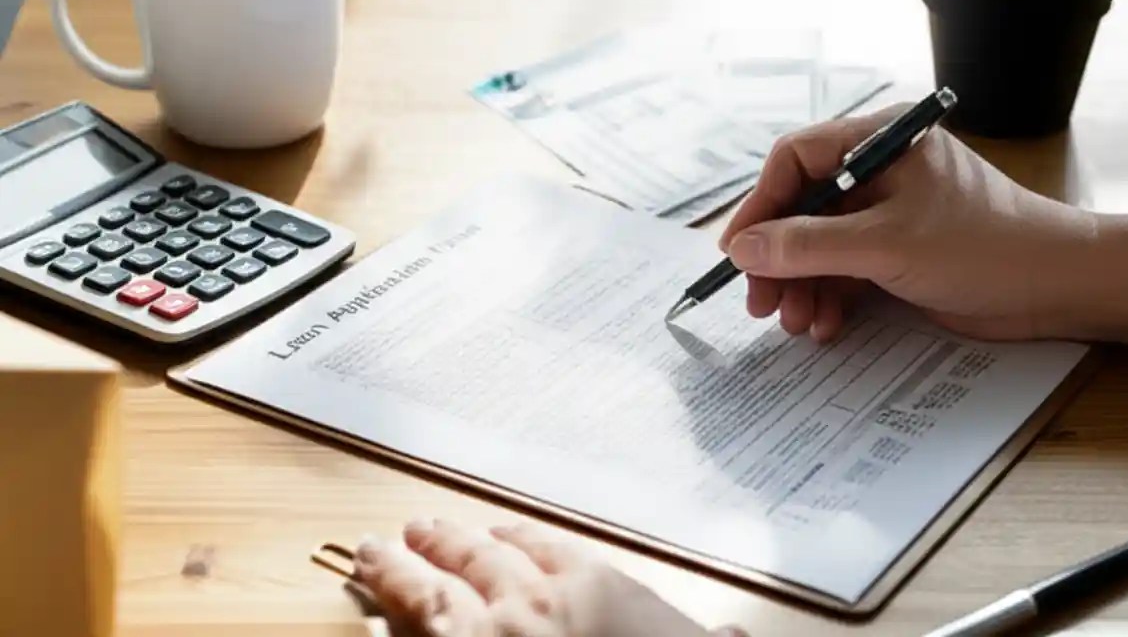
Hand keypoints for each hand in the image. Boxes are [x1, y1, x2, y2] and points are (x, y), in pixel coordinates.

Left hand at [355, 519, 747, 636]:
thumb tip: (734, 635)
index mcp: (595, 590)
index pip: (548, 549)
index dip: (517, 537)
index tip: (497, 529)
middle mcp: (531, 603)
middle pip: (478, 558)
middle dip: (445, 541)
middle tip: (417, 527)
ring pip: (428, 592)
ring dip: (397, 570)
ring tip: (372, 552)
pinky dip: (386, 626)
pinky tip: (369, 618)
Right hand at [719, 105, 1096, 341]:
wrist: (1055, 287)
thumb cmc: (983, 246)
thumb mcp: (886, 245)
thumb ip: (809, 245)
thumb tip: (742, 249)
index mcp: (880, 141)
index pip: (795, 159)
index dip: (760, 205)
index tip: (737, 252)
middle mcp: (880, 170)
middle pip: (802, 208)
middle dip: (779, 258)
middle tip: (759, 303)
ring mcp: (889, 213)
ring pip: (820, 245)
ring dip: (802, 286)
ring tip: (796, 323)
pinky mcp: (899, 252)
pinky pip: (845, 269)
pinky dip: (830, 297)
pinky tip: (825, 326)